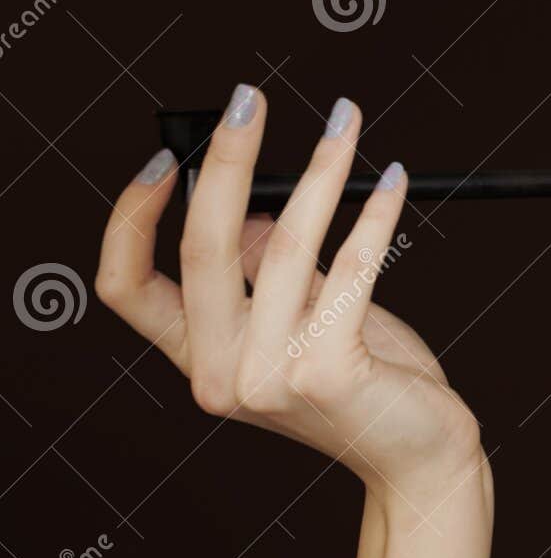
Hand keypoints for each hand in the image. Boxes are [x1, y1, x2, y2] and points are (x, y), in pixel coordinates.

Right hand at [95, 86, 482, 494]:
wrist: (418, 458)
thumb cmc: (366, 385)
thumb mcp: (304, 324)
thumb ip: (269, 272)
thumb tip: (248, 201)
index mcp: (200, 360)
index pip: (124, 287)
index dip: (129, 217)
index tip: (161, 156)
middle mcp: (222, 374)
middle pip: (200, 247)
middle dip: (223, 158)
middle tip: (249, 99)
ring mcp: (271, 378)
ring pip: (284, 243)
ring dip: (320, 168)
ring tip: (344, 120)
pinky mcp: (329, 372)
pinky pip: (352, 267)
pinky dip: (373, 213)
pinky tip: (391, 178)